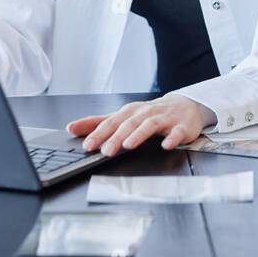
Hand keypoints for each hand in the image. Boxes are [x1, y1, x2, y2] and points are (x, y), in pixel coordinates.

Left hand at [67, 95, 217, 154]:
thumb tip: (72, 127)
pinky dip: (171, 138)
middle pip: (128, 124)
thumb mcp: (123, 116)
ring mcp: (164, 119)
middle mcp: (145, 113)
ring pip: (149, 125)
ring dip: (138, 135)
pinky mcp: (180, 126)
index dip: (98, 133)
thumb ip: (98, 123)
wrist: (184, 106)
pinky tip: (166, 145)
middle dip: (116, 137)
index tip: (87, 145)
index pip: (111, 122)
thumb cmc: (150, 114)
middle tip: (105, 151)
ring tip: (128, 145)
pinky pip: (176, 132)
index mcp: (129, 112)